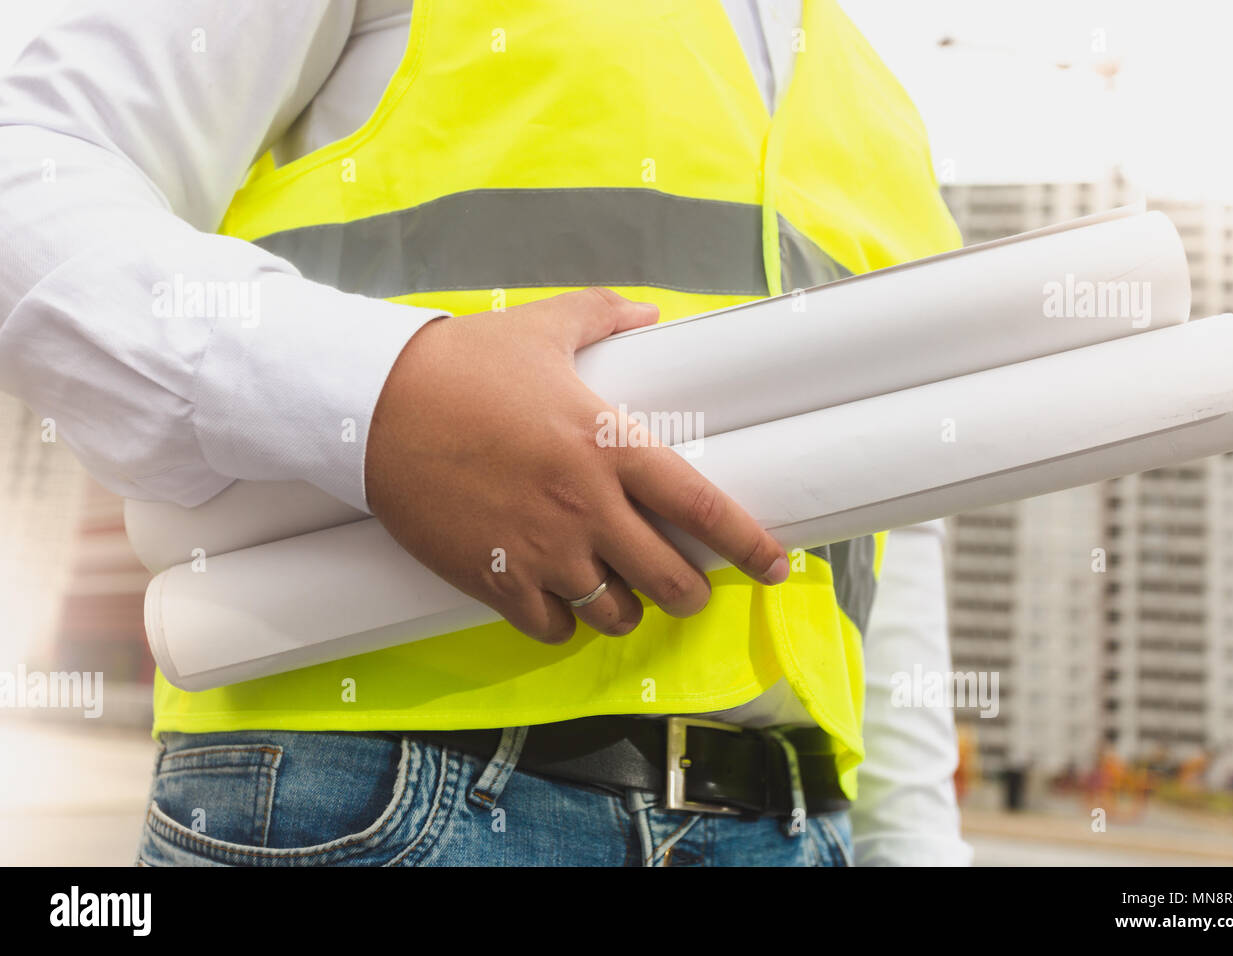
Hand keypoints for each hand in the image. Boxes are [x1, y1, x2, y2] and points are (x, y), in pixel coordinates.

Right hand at [365, 287, 788, 642]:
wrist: (374, 405)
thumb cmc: (462, 363)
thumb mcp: (541, 326)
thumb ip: (604, 315)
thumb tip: (651, 309)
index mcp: (608, 447)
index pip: (701, 507)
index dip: (749, 544)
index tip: (776, 565)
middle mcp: (586, 507)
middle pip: (671, 578)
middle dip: (691, 591)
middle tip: (688, 587)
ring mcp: (542, 550)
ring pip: (614, 614)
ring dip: (627, 610)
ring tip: (620, 596)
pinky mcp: (494, 579)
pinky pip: (551, 628)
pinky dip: (564, 625)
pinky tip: (560, 606)